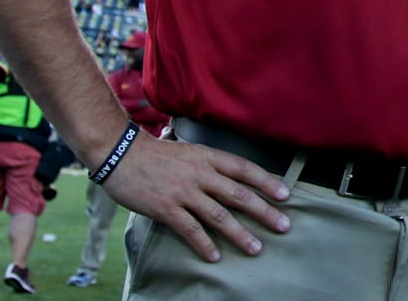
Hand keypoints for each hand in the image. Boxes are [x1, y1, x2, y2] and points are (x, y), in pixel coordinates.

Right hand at [100, 133, 291, 261]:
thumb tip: (235, 180)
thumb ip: (212, 165)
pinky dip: (204, 244)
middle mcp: (200, 173)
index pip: (245, 169)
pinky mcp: (166, 208)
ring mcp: (183, 191)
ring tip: (255, 248)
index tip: (285, 195)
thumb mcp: (191, 151)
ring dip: (239, 234)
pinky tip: (214, 256)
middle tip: (283, 225)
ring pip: (219, 215)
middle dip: (264, 212)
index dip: (267, 182)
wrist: (122, 154)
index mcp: (209, 157)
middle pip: (239, 195)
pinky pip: (189, 229)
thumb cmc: (158, 155)